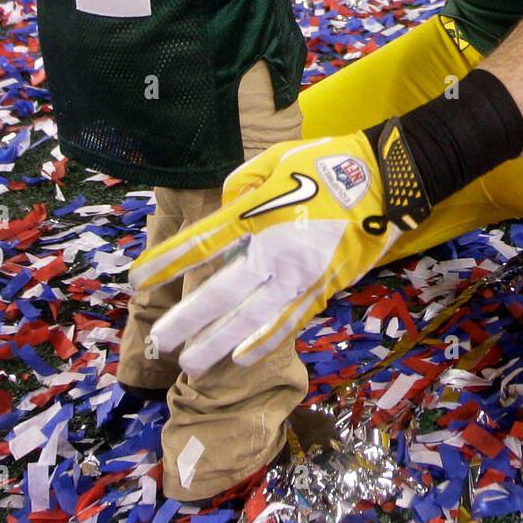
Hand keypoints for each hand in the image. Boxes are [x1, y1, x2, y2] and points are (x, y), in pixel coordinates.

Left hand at [131, 129, 418, 375]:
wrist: (386, 181)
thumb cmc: (328, 163)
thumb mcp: (277, 158)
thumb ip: (242, 184)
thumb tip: (225, 207)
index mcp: (258, 212)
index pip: (200, 244)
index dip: (165, 263)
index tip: (136, 280)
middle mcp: (274, 249)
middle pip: (220, 293)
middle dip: (186, 320)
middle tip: (159, 343)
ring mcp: (299, 274)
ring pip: (251, 319)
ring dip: (218, 343)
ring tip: (192, 364)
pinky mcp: (322, 288)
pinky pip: (287, 323)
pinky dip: (263, 343)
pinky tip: (241, 359)